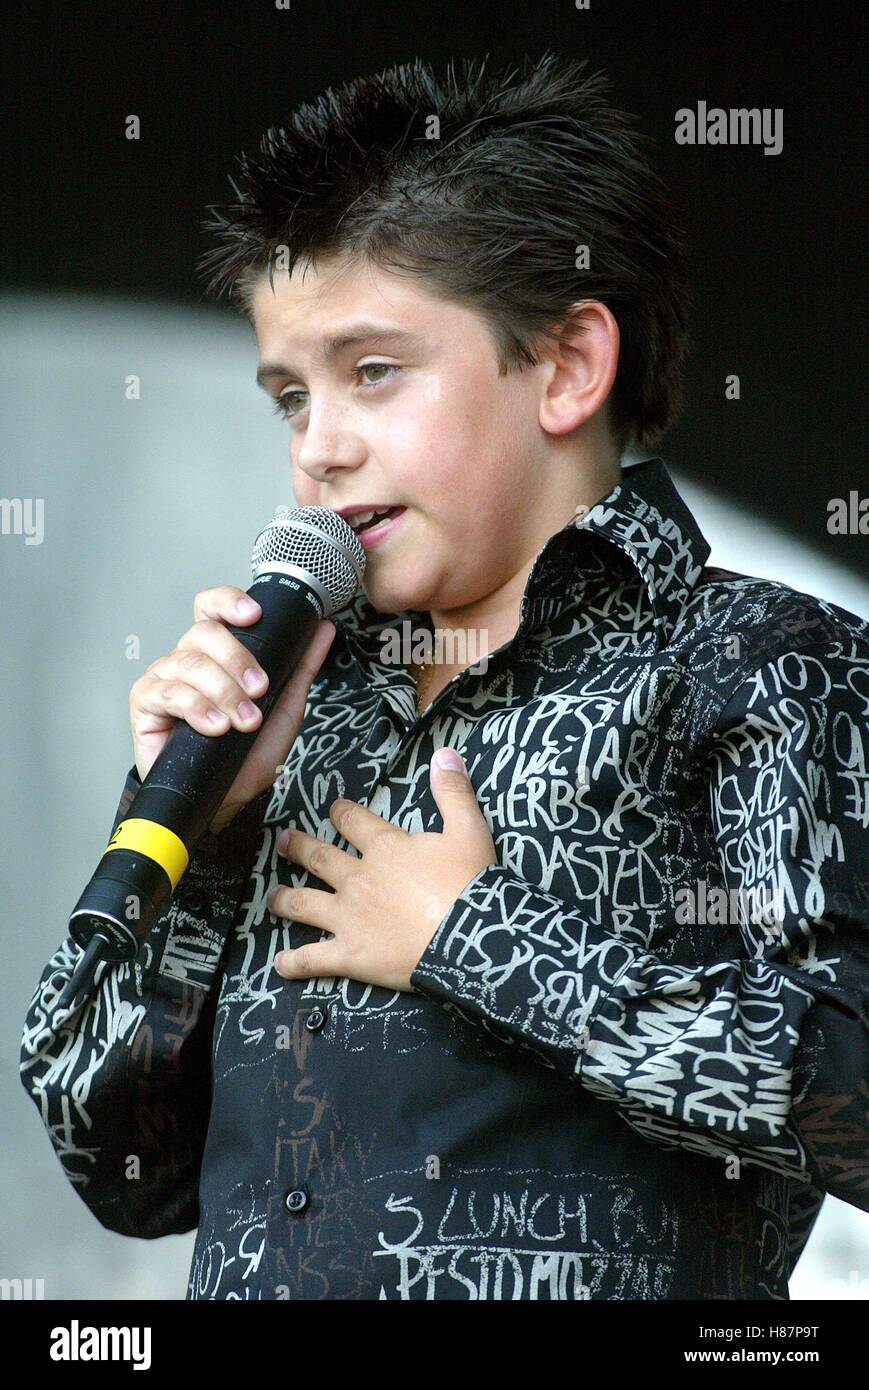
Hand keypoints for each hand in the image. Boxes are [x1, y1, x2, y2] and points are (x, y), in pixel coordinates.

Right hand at [129, 584, 335, 832]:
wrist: (225, 799)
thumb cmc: (247, 753)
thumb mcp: (284, 707)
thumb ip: (301, 666)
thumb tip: (325, 629)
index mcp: (217, 653)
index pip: (212, 608)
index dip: (228, 601)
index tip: (253, 615)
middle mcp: (188, 660)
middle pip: (203, 633)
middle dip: (237, 659)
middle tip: (259, 690)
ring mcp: (164, 679)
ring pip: (188, 663)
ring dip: (223, 692)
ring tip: (242, 721)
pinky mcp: (146, 704)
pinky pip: (168, 693)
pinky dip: (196, 709)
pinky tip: (215, 727)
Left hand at [268, 748, 496, 991]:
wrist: (470, 937)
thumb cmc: (471, 885)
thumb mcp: (469, 830)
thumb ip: (453, 792)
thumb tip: (445, 753)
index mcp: (384, 847)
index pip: (352, 821)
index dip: (341, 813)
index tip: (333, 809)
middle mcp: (357, 878)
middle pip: (319, 857)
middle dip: (299, 847)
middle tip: (284, 841)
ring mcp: (348, 917)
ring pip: (304, 903)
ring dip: (284, 898)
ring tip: (271, 894)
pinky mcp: (351, 954)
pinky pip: (313, 959)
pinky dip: (294, 962)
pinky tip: (280, 964)